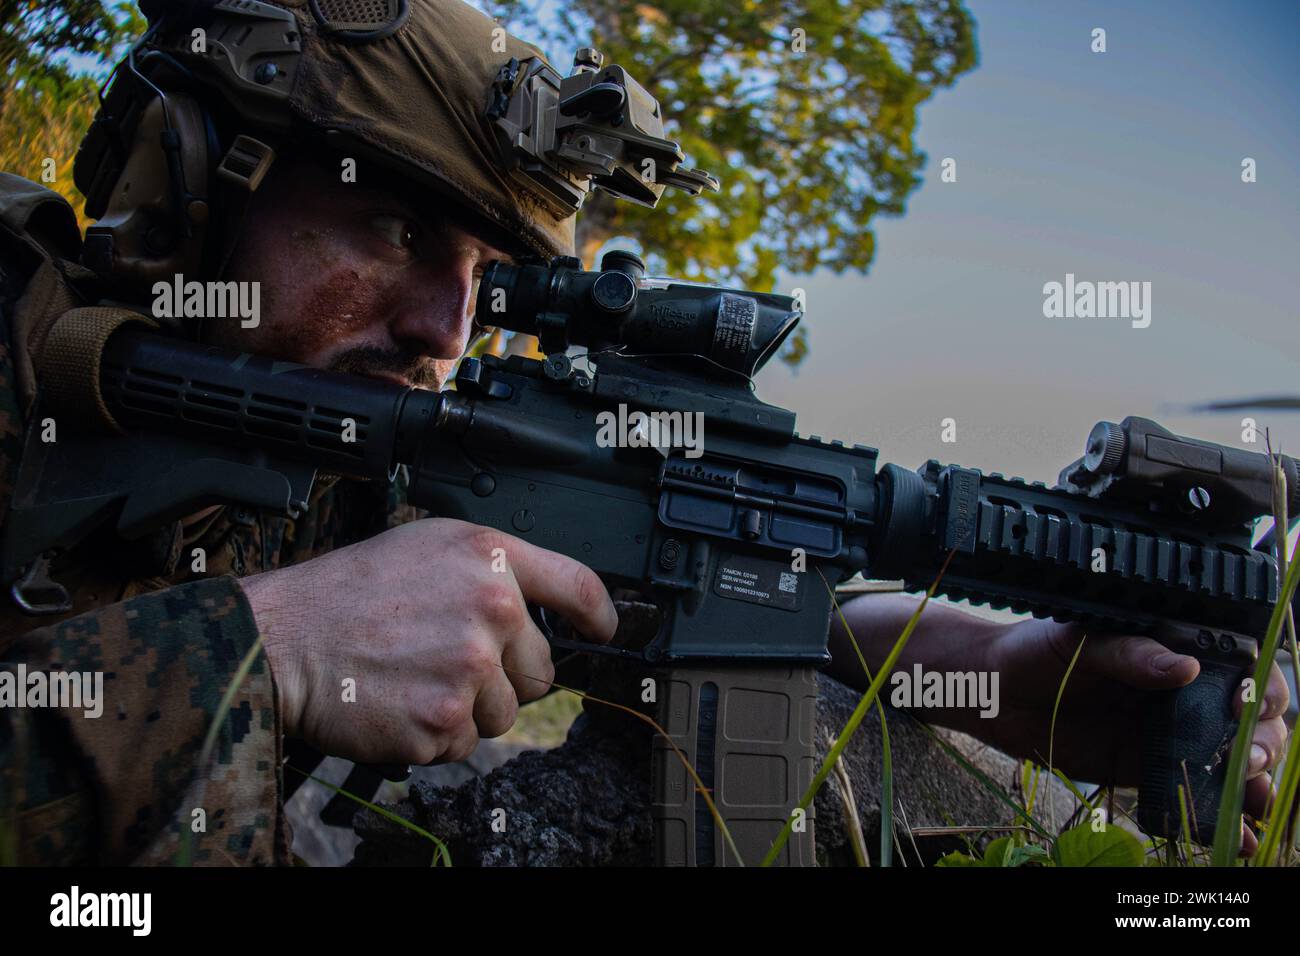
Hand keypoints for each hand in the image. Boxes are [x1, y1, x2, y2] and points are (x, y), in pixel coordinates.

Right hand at [240, 518, 617, 765]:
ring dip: (469, 707)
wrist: (286, 638)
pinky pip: (465, 743)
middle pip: (541, 671)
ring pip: (505, 714)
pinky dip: (436, 733)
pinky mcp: (443, 720)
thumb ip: (494, 568)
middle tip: (447, 656)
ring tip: (417, 675)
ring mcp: (468, 669)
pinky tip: (402, 700)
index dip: (600, 615)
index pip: (578, 586)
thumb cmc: (352, 591)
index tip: (603, 630)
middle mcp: (490, 610)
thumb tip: (539, 604)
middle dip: (504, 674)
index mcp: (490, 559)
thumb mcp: (431, 545)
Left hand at [980, 618, 1288, 853]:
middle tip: (1248, 758)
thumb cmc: (1035, 651)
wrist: (991, 693)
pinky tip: (1235, 836)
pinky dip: (1216, 816)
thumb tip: (1185, 667)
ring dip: (1253, 784)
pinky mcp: (1145, 771)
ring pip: (1230, 761)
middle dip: (1263, 741)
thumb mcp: (1080, 639)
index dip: (1258, 687)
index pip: (1240, 667)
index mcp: (1173, 650)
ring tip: (1253, 800)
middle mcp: (1182, 694)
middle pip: (1250, 721)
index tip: (1244, 704)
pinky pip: (1189, 793)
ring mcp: (1168, 735)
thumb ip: (1130, 653)